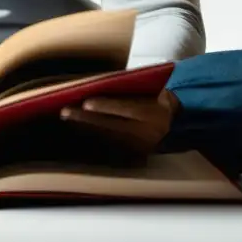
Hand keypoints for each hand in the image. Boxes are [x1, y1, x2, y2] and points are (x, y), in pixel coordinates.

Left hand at [60, 89, 179, 153]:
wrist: (176, 122)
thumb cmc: (158, 98)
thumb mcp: (150, 89)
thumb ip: (129, 89)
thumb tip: (100, 86)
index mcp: (156, 113)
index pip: (128, 109)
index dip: (106, 106)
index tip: (85, 103)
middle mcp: (150, 133)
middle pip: (113, 126)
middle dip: (87, 120)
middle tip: (65, 112)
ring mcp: (143, 147)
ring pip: (109, 137)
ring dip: (86, 128)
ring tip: (67, 119)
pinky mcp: (135, 156)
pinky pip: (111, 145)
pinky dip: (94, 136)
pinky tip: (80, 129)